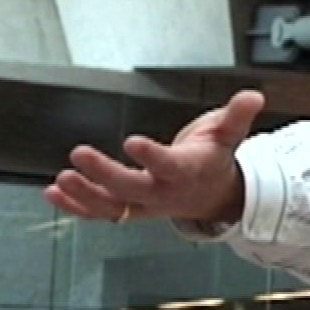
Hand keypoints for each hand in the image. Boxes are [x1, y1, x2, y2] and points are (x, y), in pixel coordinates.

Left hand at [43, 90, 265, 223]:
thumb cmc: (214, 160)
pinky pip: (101, 213)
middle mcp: (164, 191)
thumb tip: (254, 96)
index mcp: (187, 170)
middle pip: (132, 188)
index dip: (151, 156)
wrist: (213, 196)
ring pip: (112, 206)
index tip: (132, 142)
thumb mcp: (229, 134)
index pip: (168, 165)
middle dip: (104, 174)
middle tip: (79, 155)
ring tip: (62, 180)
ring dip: (85, 195)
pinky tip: (55, 194)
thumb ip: (238, 115)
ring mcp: (144, 204)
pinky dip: (77, 206)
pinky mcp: (129, 209)